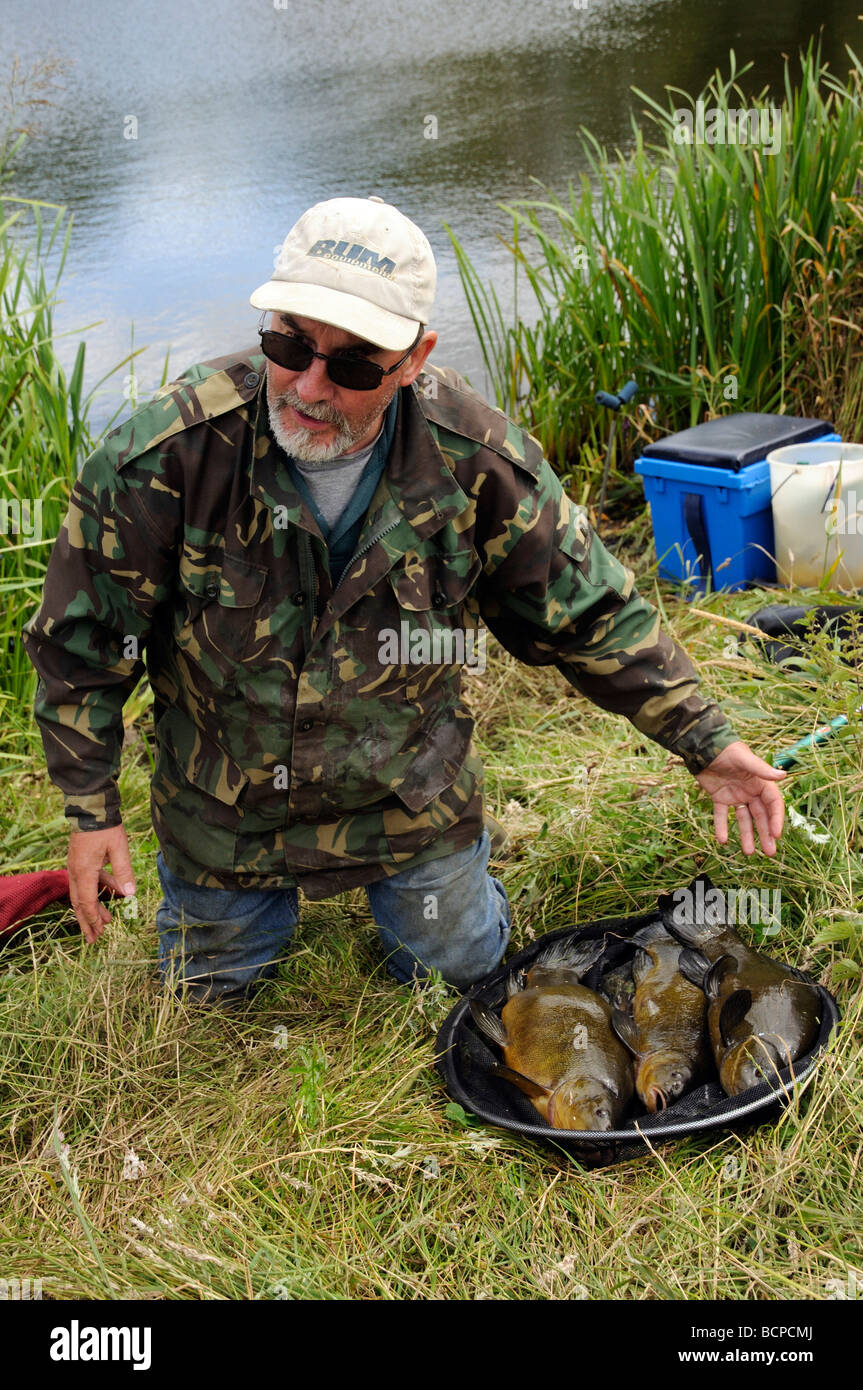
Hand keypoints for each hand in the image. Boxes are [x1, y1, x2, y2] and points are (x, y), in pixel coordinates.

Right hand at [67, 824, 135, 942]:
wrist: (91, 807)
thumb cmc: (105, 827)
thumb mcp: (119, 848)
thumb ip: (124, 871)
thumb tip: (131, 894)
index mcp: (83, 871)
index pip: (86, 902)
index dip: (93, 918)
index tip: (99, 932)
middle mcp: (75, 872)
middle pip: (79, 903)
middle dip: (87, 922)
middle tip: (94, 940)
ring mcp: (76, 866)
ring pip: (81, 894)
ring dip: (93, 908)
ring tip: (106, 923)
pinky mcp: (80, 861)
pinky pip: (87, 882)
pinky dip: (98, 890)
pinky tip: (114, 892)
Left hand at [694, 740, 785, 856]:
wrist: (703, 747)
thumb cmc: (727, 750)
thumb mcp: (744, 759)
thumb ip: (762, 770)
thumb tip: (784, 775)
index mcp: (761, 782)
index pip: (773, 804)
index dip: (776, 818)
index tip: (776, 833)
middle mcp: (751, 791)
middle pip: (761, 816)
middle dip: (765, 834)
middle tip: (770, 853)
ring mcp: (736, 796)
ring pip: (744, 819)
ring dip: (746, 835)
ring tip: (748, 853)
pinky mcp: (720, 798)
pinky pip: (722, 816)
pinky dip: (722, 827)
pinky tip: (722, 840)